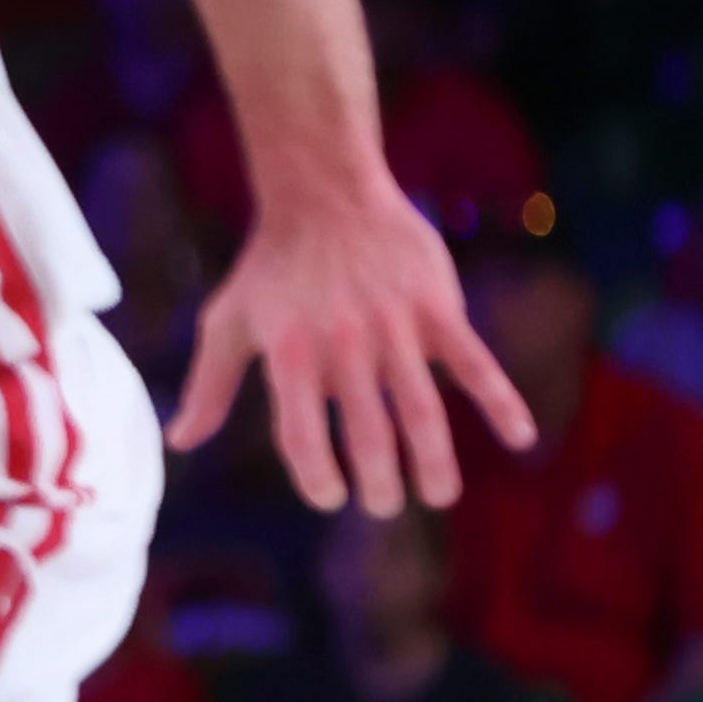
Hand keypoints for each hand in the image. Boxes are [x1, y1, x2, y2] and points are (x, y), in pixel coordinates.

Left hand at [168, 175, 534, 513]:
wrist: (325, 194)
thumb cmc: (270, 267)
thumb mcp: (226, 323)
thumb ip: (208, 388)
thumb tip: (180, 443)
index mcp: (291, 358)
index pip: (302, 436)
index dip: (316, 475)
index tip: (329, 498)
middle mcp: (344, 349)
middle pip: (367, 432)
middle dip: (379, 480)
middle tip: (385, 507)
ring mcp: (394, 330)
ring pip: (421, 410)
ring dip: (433, 460)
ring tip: (438, 496)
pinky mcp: (436, 310)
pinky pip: (475, 362)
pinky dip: (501, 400)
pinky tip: (522, 436)